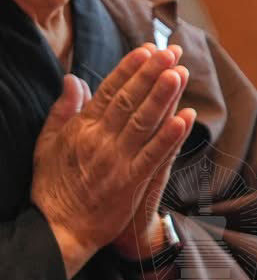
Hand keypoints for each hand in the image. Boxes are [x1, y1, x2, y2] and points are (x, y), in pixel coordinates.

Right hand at [30, 46, 194, 277]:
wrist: (58, 230)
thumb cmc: (53, 186)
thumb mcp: (48, 144)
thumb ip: (63, 110)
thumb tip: (74, 78)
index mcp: (81, 129)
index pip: (109, 92)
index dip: (130, 69)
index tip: (147, 49)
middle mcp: (100, 141)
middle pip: (130, 102)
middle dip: (151, 75)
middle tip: (171, 52)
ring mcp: (117, 161)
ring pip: (144, 123)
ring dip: (163, 98)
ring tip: (179, 73)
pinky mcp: (131, 182)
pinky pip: (154, 156)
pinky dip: (170, 137)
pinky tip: (185, 117)